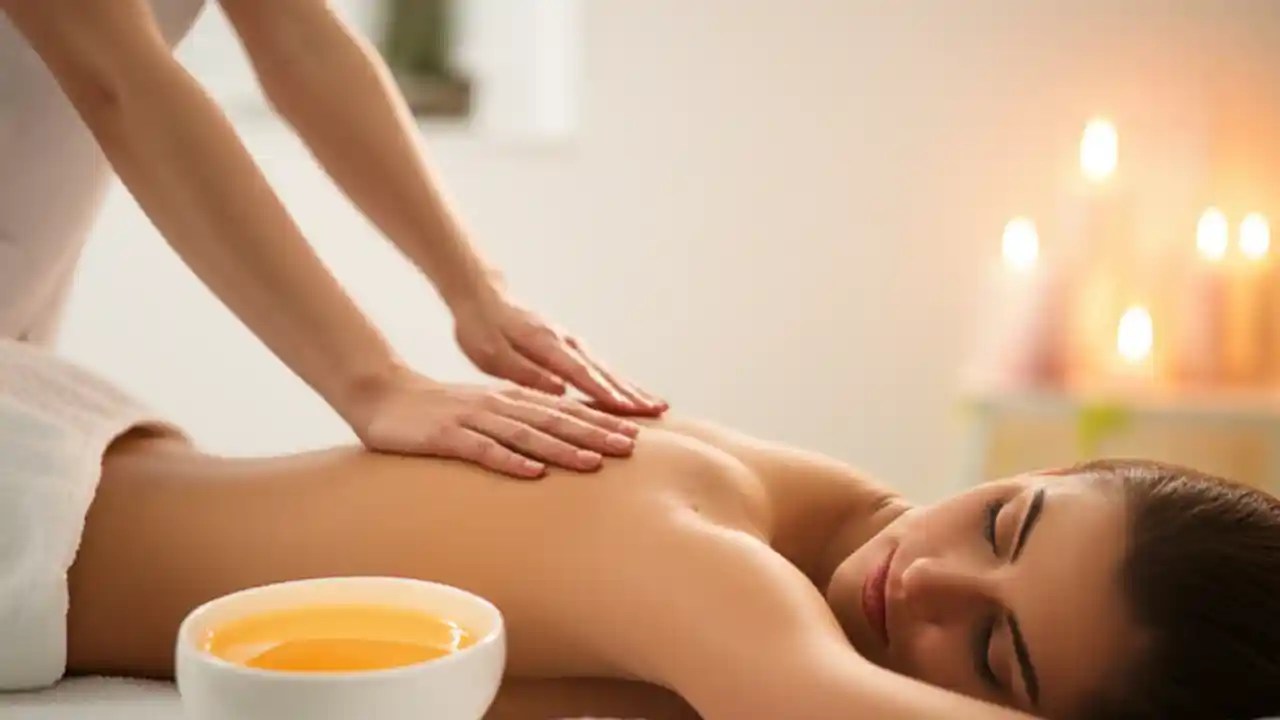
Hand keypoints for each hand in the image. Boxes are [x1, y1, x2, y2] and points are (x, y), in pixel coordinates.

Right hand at [347, 366, 641, 477]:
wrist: (382, 395)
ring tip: (595, 463)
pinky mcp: (447, 435)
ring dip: (563, 447)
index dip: (599, 420)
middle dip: (595, 433)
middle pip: (555, 419)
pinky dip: (510, 460)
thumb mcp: (484, 414)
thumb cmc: (438, 412)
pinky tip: (533, 472)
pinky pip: (483, 450)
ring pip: (526, 434)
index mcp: (510, 399)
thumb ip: (517, 423)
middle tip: (631, 448)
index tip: (634, 435)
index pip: (564, 409)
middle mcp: (499, 404)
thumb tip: (555, 442)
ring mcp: (473, 419)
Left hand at [452, 288, 667, 416]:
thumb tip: (559, 391)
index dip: (605, 394)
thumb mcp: (492, 355)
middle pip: (604, 371)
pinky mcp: (569, 345)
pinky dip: (618, 381)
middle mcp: (565, 341)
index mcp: (546, 344)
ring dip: (632, 388)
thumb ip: (525, 373)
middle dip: (632, 392)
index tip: (628, 410)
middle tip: (659, 410)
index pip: (581, 373)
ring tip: (657, 405)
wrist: (483, 296)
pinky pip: (599, 366)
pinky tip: (630, 393)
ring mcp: (570, 342)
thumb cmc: (481, 327)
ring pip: (607, 369)